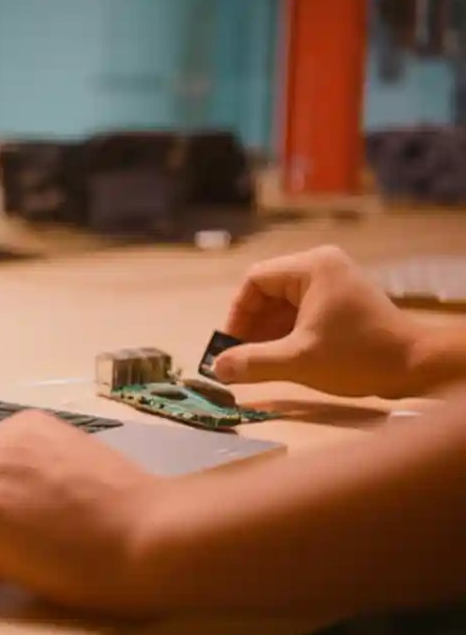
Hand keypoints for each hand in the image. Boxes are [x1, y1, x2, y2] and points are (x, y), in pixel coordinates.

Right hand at [214, 245, 422, 396]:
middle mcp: (322, 266)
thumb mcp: (298, 361)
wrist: (418, 366)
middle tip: (240, 356)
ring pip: (284, 303)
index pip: (255, 281)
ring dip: (268, 332)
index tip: (231, 345)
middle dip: (252, 326)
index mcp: (312, 268)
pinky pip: (302, 311)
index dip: (237, 314)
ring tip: (259, 361)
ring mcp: (335, 282)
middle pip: (268, 291)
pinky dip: (287, 332)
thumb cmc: (359, 356)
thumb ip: (252, 362)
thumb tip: (216, 368)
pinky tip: (282, 357)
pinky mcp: (343, 300)